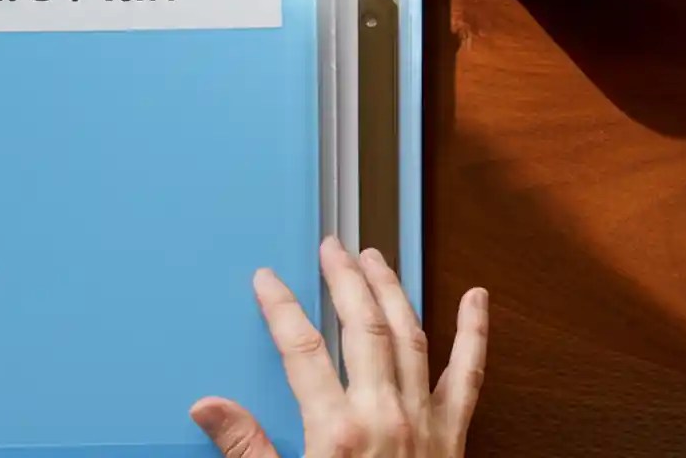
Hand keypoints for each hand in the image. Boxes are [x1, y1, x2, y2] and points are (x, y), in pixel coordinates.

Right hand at [190, 237, 488, 457]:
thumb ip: (246, 447)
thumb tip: (207, 407)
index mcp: (337, 430)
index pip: (300, 347)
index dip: (280, 306)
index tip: (267, 280)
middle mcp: (384, 415)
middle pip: (363, 325)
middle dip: (344, 279)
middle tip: (332, 248)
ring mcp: (424, 421)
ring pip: (411, 335)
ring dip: (393, 290)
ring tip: (378, 258)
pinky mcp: (453, 435)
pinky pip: (468, 374)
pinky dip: (475, 334)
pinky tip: (477, 301)